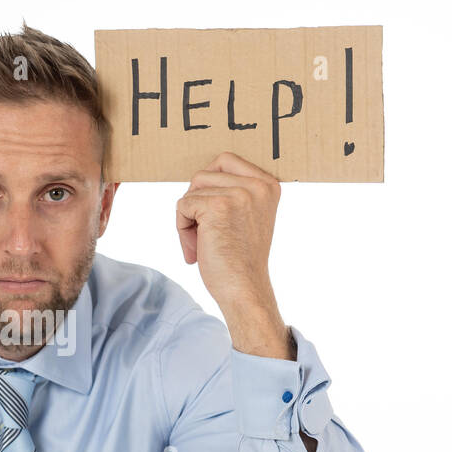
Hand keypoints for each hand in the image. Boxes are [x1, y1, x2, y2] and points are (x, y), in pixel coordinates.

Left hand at [175, 151, 280, 305]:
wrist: (244, 289)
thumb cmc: (240, 260)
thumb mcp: (249, 217)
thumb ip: (236, 193)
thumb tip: (200, 176)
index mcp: (269, 185)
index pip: (225, 161)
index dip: (209, 187)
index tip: (213, 217)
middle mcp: (258, 185)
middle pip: (204, 174)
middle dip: (196, 201)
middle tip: (202, 229)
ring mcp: (239, 193)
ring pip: (192, 190)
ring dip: (188, 217)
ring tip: (200, 243)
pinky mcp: (217, 206)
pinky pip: (183, 205)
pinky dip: (182, 228)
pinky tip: (196, 250)